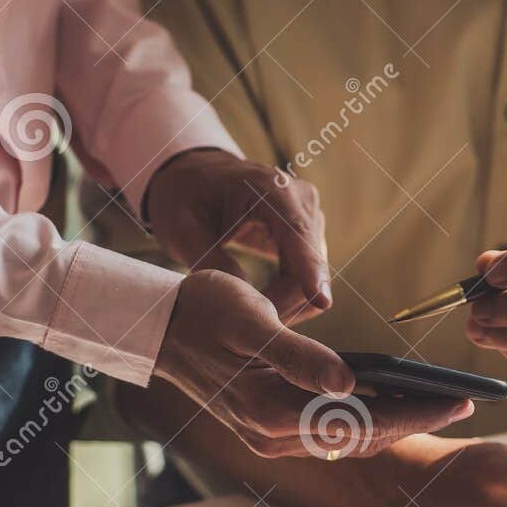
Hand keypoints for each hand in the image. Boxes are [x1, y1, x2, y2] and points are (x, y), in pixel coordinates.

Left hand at [145, 148, 329, 323]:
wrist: (195, 175)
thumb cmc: (185, 196)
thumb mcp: (184, 229)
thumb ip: (212, 263)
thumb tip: (245, 305)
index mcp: (269, 188)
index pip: (297, 232)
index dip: (310, 269)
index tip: (322, 303)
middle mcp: (300, 199)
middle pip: (309, 262)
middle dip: (287, 301)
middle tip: (252, 331)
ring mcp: (309, 217)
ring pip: (313, 274)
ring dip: (289, 302)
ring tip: (253, 321)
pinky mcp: (308, 234)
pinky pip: (309, 274)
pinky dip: (291, 295)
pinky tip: (266, 310)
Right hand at [154, 270, 473, 457]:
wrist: (156, 325)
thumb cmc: (205, 310)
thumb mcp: (253, 321)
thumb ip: (299, 357)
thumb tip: (348, 384)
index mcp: (273, 411)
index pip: (362, 423)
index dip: (414, 413)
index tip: (458, 402)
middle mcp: (272, 435)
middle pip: (361, 438)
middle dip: (416, 420)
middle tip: (465, 404)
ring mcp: (268, 436)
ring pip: (348, 440)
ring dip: (395, 423)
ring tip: (438, 403)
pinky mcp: (267, 429)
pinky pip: (329, 433)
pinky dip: (365, 421)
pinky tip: (391, 401)